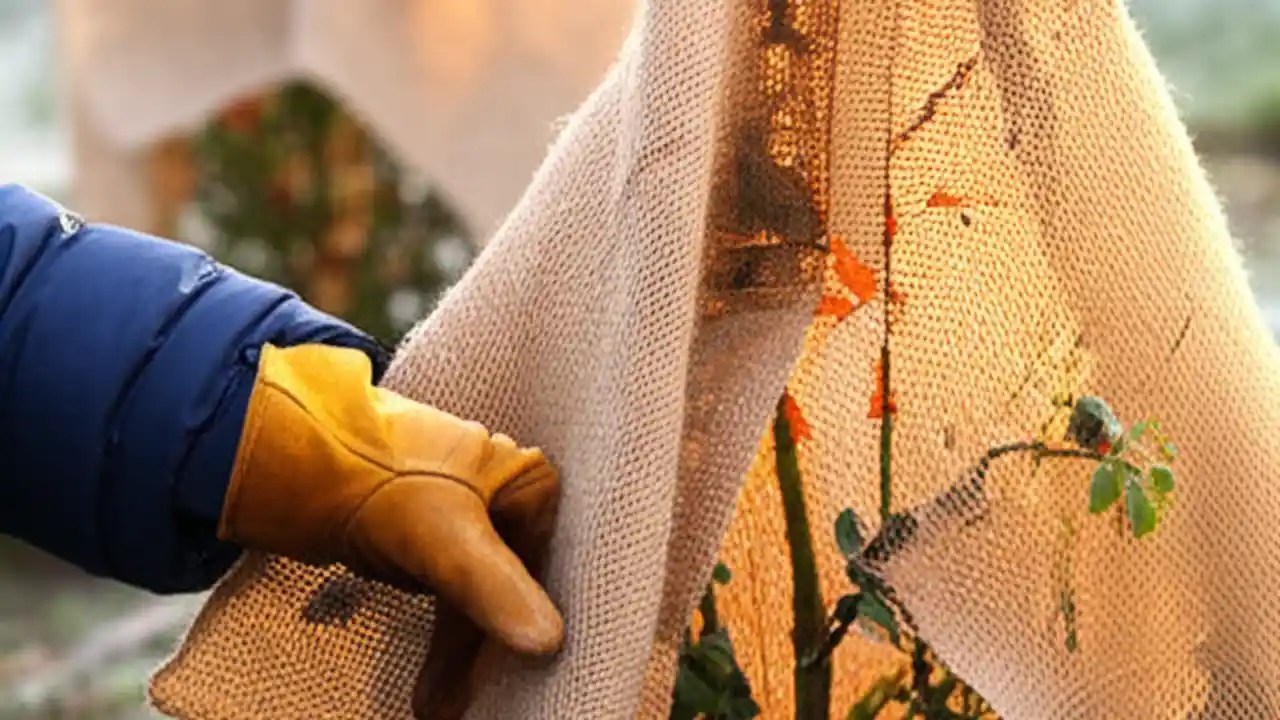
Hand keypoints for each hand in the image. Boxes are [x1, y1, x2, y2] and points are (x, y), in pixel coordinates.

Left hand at [217, 343, 562, 717]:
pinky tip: (430, 676)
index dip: (527, 625)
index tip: (515, 676)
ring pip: (475, 594)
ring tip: (436, 704)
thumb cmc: (380, 478)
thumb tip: (548, 643)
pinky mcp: (423, 526)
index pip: (545, 569)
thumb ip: (495, 590)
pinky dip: (438, 630)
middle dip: (484, 648)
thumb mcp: (446, 539)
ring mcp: (462, 507)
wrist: (294, 457)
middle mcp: (504, 490)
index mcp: (530, 480)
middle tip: (459, 704)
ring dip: (457, 648)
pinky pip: (445, 590)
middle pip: (509, 585)